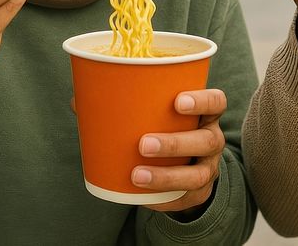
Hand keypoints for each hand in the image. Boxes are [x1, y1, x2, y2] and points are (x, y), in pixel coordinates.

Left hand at [132, 89, 226, 216]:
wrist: (183, 169)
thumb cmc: (164, 130)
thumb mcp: (160, 116)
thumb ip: (134, 106)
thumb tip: (82, 99)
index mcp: (206, 115)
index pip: (216, 102)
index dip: (202, 101)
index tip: (177, 101)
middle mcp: (212, 140)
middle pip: (207, 141)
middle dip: (175, 143)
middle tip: (143, 144)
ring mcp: (208, 168)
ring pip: (197, 174)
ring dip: (166, 175)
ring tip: (137, 175)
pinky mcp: (198, 193)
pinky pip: (185, 198)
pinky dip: (162, 196)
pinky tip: (141, 195)